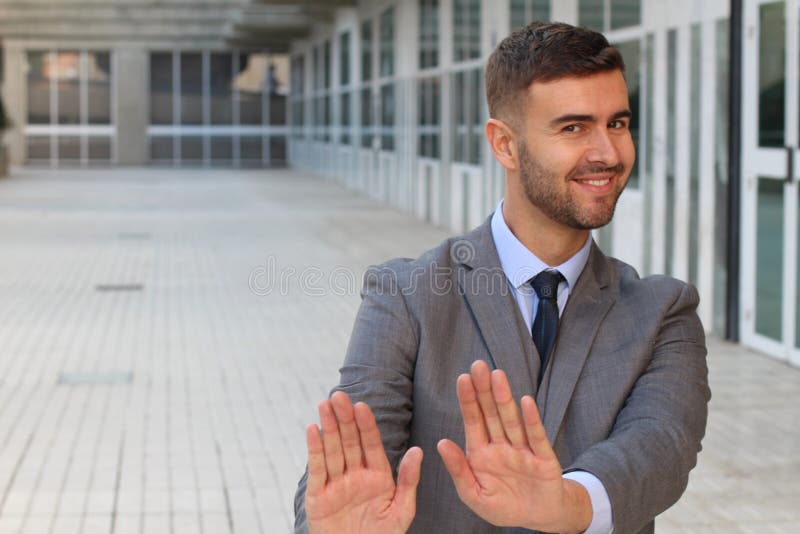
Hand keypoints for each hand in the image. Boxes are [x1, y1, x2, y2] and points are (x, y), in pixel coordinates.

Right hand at [305, 391, 422, 533]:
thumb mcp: (401, 511)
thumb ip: (408, 481)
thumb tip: (418, 450)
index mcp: (378, 476)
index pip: (371, 444)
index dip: (366, 425)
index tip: (362, 406)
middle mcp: (355, 475)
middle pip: (349, 442)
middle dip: (344, 419)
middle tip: (339, 395)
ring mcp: (336, 484)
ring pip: (332, 450)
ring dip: (328, 427)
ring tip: (325, 404)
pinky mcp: (318, 496)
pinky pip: (317, 469)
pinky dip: (314, 449)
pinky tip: (312, 429)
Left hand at [437, 361, 591, 532]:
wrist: (538, 519)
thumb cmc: (503, 506)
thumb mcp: (474, 495)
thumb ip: (458, 470)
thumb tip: (441, 442)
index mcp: (481, 453)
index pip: (473, 421)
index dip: (468, 400)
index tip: (462, 378)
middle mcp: (501, 446)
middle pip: (491, 413)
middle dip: (484, 390)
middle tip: (478, 365)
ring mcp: (522, 450)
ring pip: (511, 420)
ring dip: (504, 398)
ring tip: (497, 376)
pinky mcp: (543, 459)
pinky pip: (536, 437)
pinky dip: (531, 420)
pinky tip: (525, 402)